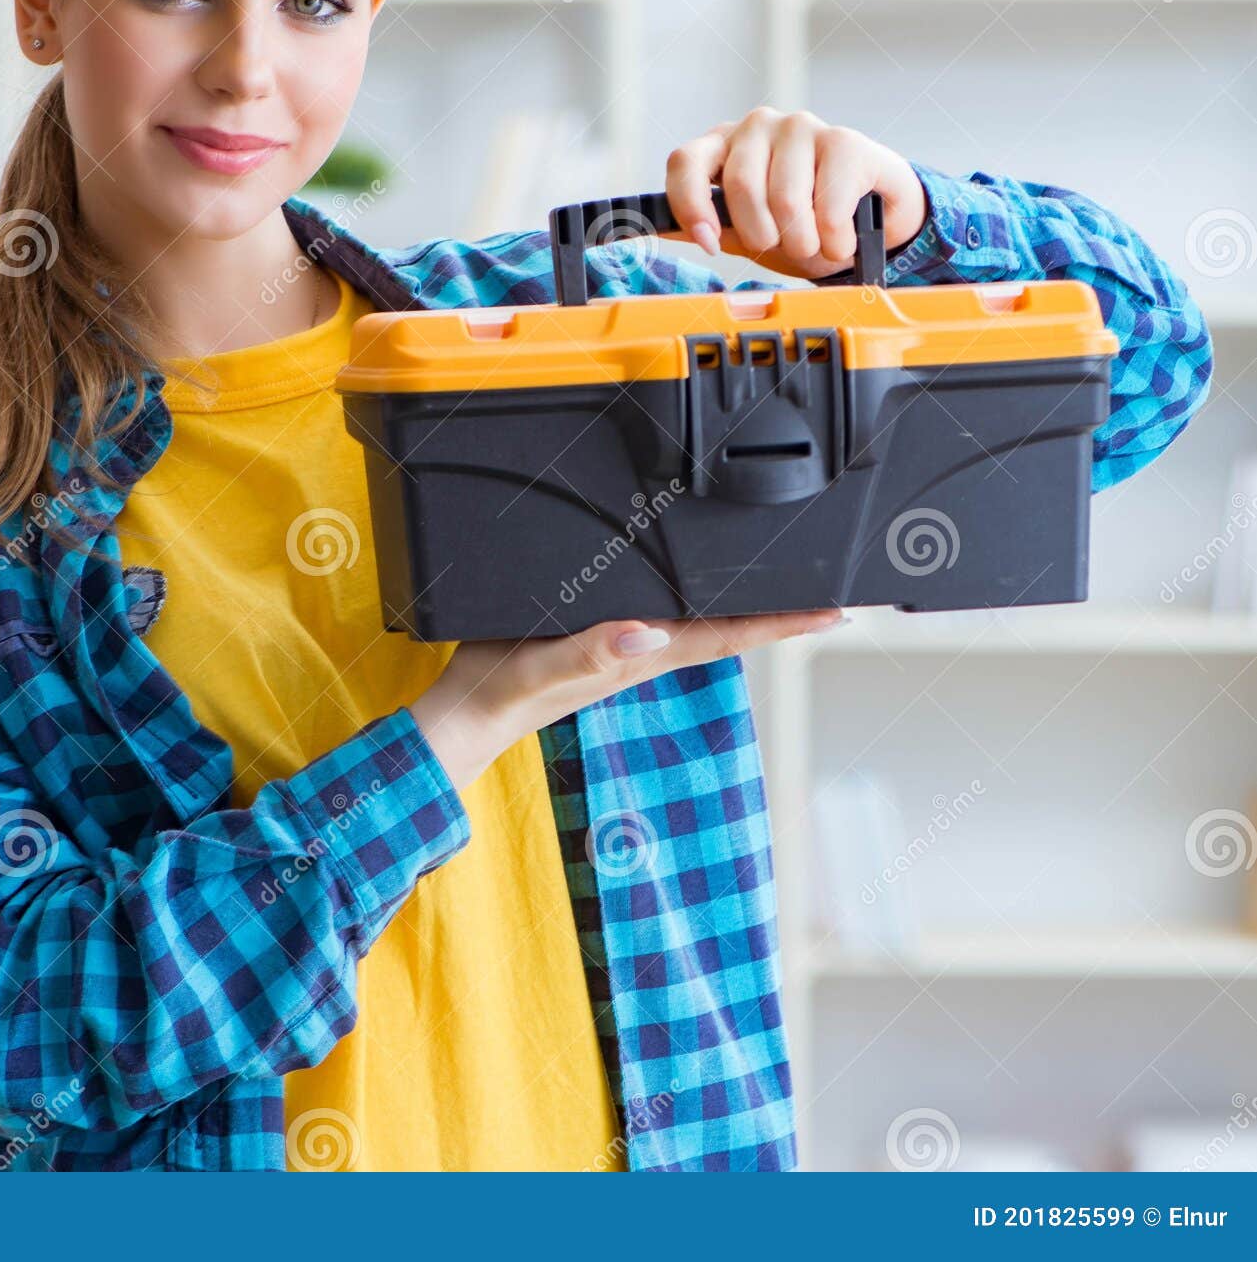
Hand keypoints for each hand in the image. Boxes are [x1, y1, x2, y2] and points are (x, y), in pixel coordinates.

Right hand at [412, 607, 843, 789]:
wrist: (465, 713)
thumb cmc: (499, 690)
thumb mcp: (541, 666)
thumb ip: (590, 653)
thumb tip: (648, 633)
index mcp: (641, 654)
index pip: (728, 636)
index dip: (783, 624)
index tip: (835, 611)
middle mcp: (644, 650)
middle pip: (730, 628)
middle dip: (781, 611)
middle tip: (832, 593)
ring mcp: (626, 648)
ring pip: (703, 622)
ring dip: (747, 608)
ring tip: (786, 588)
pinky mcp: (601, 638)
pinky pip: (668, 616)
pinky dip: (699, 602)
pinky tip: (701, 591)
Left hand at [662, 107, 930, 281]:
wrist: (872, 217)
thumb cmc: (802, 221)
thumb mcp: (745, 232)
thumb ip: (708, 226)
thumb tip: (658, 228)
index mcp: (723, 146)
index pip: (685, 162)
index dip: (689, 205)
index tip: (709, 243)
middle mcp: (757, 127)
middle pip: (739, 185)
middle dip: (761, 234)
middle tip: (780, 246)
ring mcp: (801, 127)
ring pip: (785, 198)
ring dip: (802, 241)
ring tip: (814, 245)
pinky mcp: (845, 140)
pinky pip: (828, 203)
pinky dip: (835, 239)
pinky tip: (841, 239)